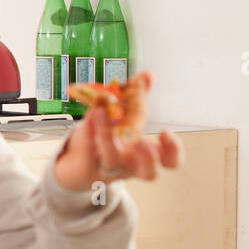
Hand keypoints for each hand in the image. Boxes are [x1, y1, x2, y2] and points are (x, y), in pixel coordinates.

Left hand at [53, 104, 182, 191]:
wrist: (74, 162)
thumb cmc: (105, 139)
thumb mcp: (121, 116)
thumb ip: (136, 96)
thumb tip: (148, 75)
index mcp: (145, 155)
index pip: (170, 161)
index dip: (173, 150)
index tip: (165, 132)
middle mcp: (131, 166)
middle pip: (150, 174)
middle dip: (149, 159)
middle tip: (142, 142)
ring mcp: (109, 170)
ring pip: (112, 161)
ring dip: (107, 137)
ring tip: (100, 113)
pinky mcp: (87, 169)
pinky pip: (87, 154)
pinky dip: (87, 133)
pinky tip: (87, 117)